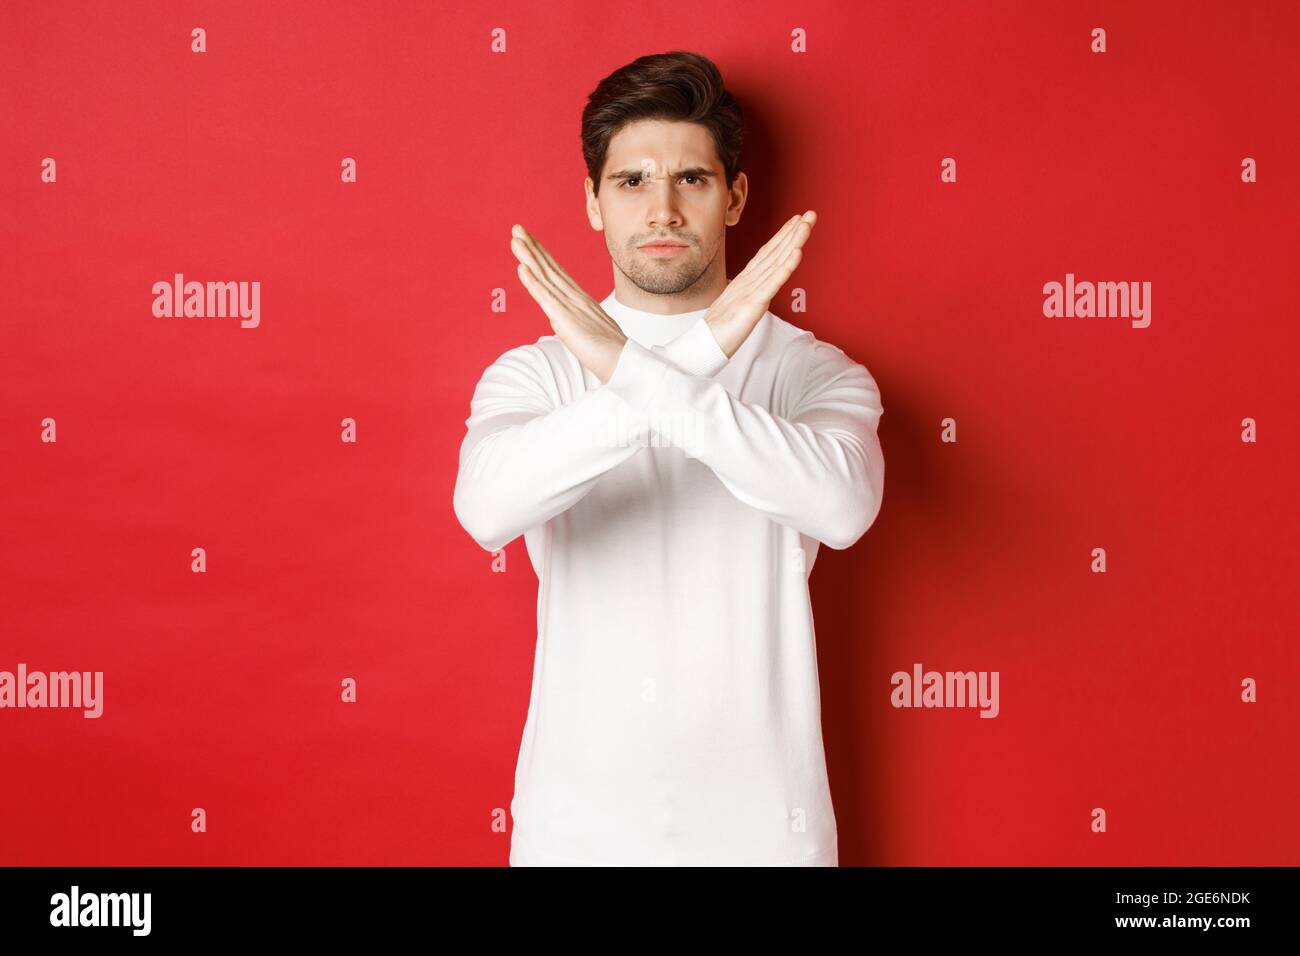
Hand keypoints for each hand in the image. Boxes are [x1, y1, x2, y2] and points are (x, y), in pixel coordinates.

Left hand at [510, 224, 627, 382]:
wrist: (623, 361)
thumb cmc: (610, 350)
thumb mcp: (591, 328)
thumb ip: (578, 318)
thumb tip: (566, 317)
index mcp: (580, 299)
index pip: (557, 271)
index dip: (542, 254)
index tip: (529, 239)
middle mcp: (575, 297)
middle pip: (549, 268)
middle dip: (532, 247)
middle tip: (516, 228)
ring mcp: (570, 307)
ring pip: (545, 277)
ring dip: (529, 257)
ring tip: (516, 240)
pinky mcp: (566, 320)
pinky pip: (546, 298)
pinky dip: (533, 282)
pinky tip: (521, 268)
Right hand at [705, 211, 815, 357]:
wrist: (706, 344)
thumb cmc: (720, 328)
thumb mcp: (738, 305)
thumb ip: (749, 293)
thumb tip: (759, 288)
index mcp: (747, 280)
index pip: (768, 253)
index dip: (783, 236)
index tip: (797, 221)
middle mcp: (750, 280)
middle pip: (775, 252)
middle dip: (793, 232)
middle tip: (809, 214)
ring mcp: (752, 290)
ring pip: (776, 262)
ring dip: (793, 241)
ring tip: (806, 225)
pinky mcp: (754, 304)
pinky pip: (773, 283)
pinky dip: (786, 267)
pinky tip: (796, 253)